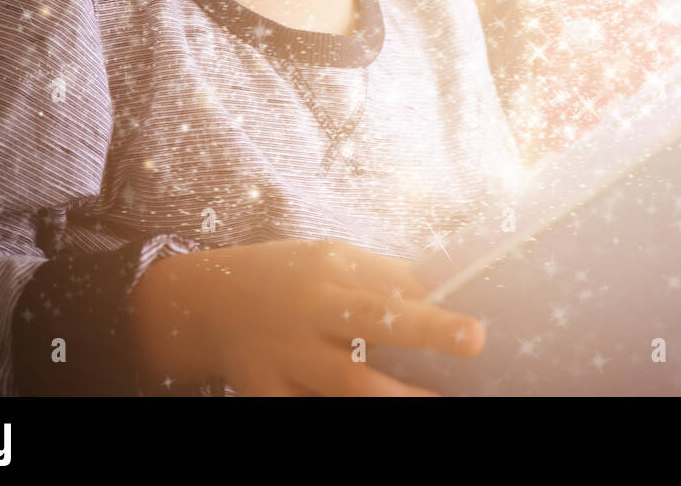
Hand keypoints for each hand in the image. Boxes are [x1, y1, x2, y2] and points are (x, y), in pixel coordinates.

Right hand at [132, 238, 484, 395]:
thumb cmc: (286, 278)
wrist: (203, 304)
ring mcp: (288, 357)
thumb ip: (380, 276)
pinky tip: (371, 421)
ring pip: (345, 383)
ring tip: (435, 405)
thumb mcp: (329, 260)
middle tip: (474, 338)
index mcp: (330, 273)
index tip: (477, 318)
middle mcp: (311, 312)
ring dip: (394, 397)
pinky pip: (306, 413)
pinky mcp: (266, 393)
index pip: (391, 285)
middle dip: (425, 330)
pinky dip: (329, 415)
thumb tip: (442, 290)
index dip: (433, 302)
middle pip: (373, 321)